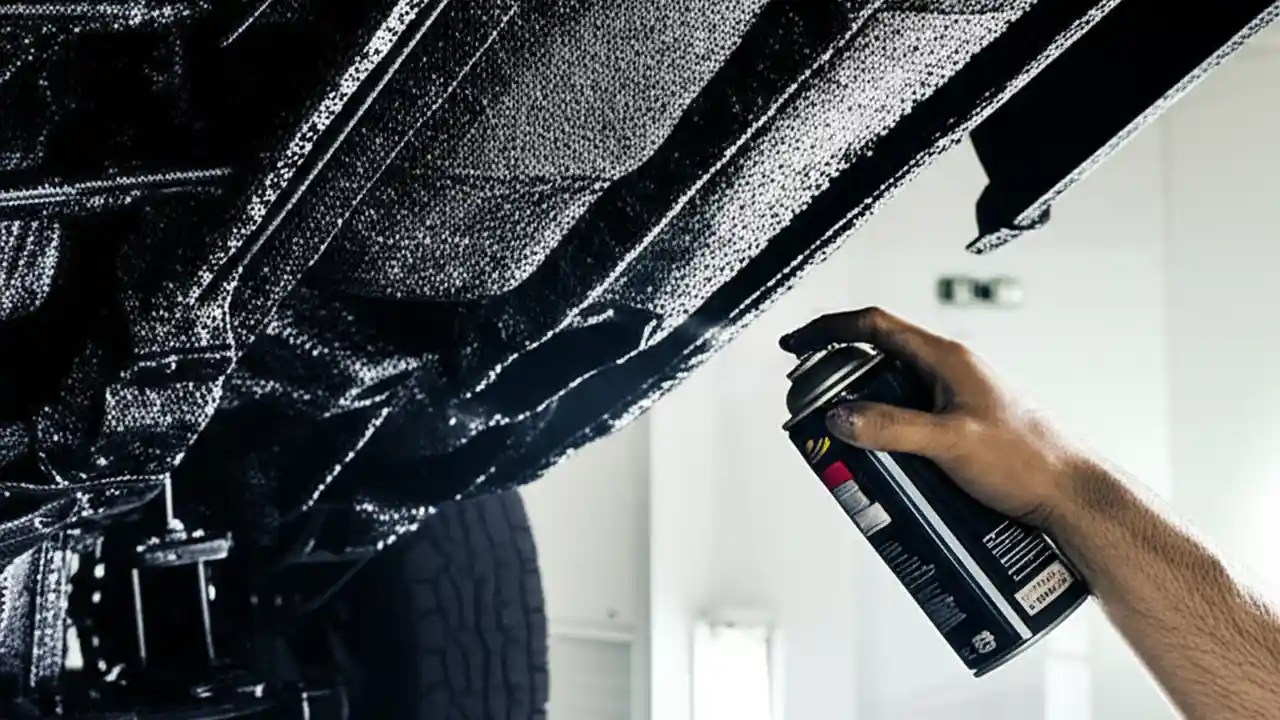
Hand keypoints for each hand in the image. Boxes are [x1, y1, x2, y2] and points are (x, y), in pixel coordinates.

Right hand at [780, 307, 1088, 529]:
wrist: (1070, 494)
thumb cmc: (1027, 460)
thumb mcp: (950, 442)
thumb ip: (891, 427)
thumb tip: (840, 416)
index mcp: (945, 358)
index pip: (874, 326)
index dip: (828, 331)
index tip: (796, 345)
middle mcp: (946, 372)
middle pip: (875, 361)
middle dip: (837, 381)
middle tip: (810, 405)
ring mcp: (952, 399)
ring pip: (890, 395)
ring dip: (861, 414)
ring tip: (840, 443)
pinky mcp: (957, 427)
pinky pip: (907, 422)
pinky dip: (884, 436)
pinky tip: (879, 464)